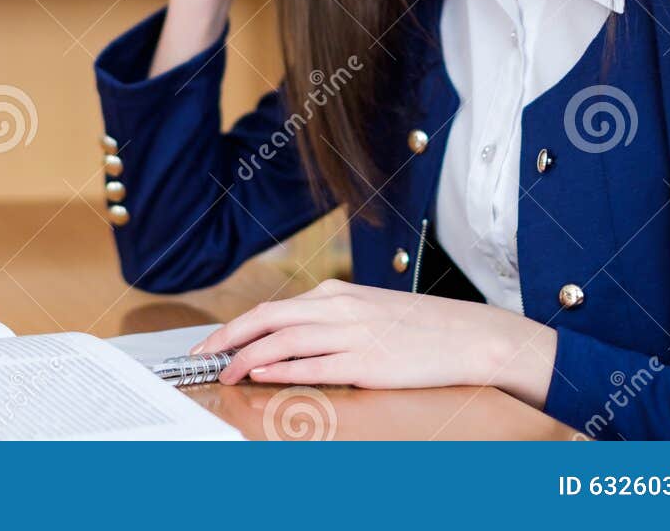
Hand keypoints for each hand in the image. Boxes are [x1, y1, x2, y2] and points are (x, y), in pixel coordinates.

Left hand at [189, 279, 558, 409]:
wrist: (469, 336)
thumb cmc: (419, 328)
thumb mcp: (368, 312)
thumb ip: (329, 320)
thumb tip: (288, 339)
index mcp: (335, 294)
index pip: (272, 308)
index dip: (236, 326)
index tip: (211, 343)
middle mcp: (337, 307)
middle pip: (266, 318)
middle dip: (227, 338)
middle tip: (201, 357)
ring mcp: (350, 333)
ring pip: (282, 340)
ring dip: (247, 357)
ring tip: (224, 373)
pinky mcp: (365, 361)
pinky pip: (312, 365)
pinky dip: (282, 370)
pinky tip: (262, 376)